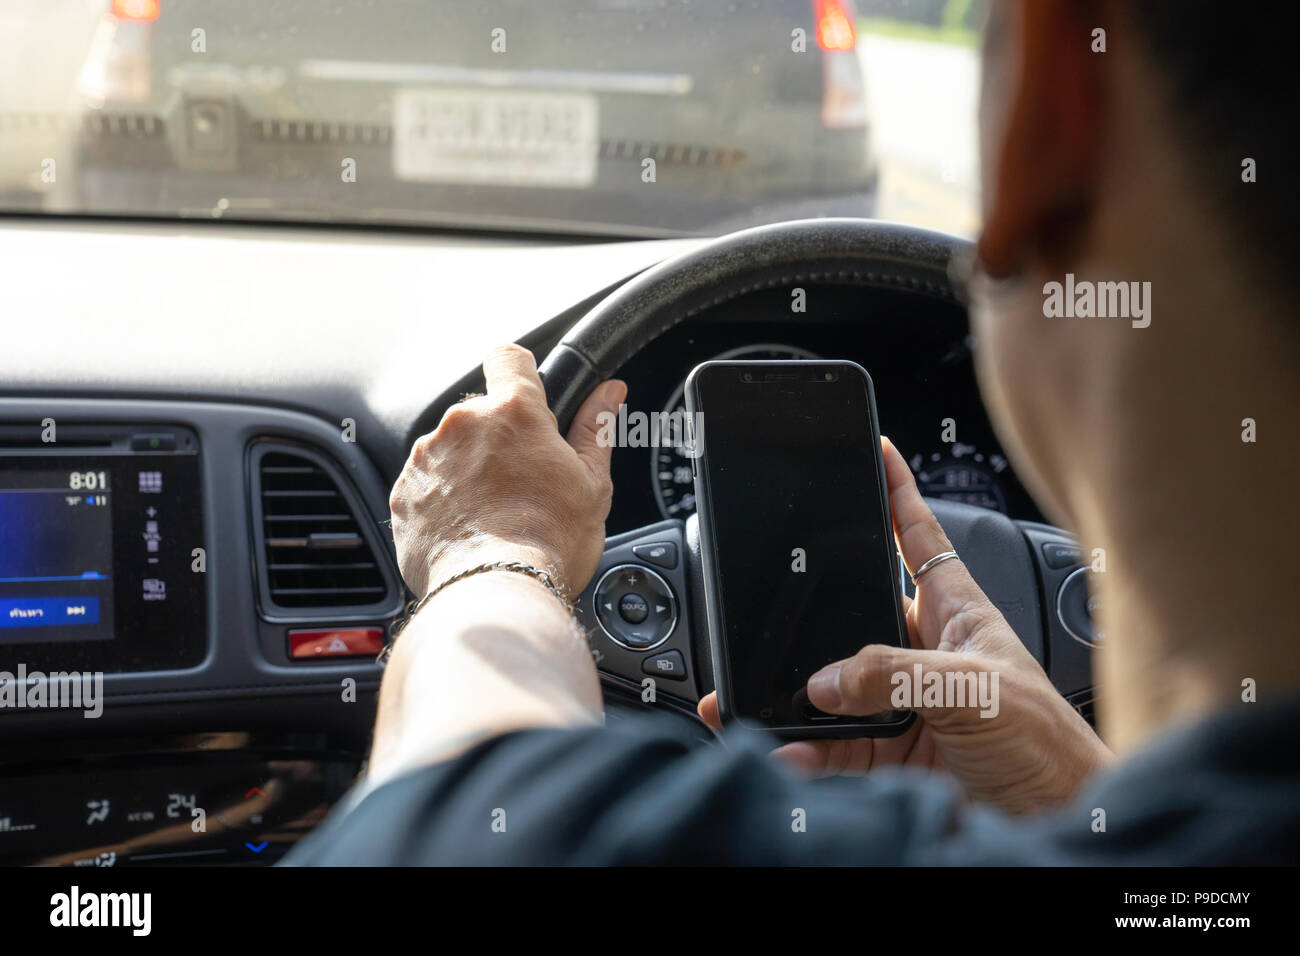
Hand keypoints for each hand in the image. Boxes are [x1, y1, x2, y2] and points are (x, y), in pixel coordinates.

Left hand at [389, 343, 626, 599]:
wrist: (495, 594)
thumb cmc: (549, 543)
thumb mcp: (592, 483)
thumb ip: (596, 428)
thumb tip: (610, 392)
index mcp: (513, 412)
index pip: (508, 357)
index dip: (521, 373)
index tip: (528, 397)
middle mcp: (461, 426)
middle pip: (481, 412)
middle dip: (499, 438)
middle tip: (525, 481)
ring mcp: (426, 460)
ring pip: (451, 449)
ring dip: (469, 469)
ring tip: (495, 513)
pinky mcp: (402, 495)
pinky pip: (426, 484)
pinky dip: (443, 500)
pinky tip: (470, 529)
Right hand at [699, 437, 1111, 813]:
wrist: (1063, 821)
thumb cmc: (1052, 748)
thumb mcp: (977, 691)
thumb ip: (898, 675)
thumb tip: (828, 679)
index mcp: (959, 614)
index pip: (920, 538)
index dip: (897, 494)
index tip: (874, 453)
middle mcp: (926, 653)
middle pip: (855, 616)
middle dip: (809, 618)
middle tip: (767, 616)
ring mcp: (906, 704)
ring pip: (833, 686)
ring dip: (796, 696)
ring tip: (761, 701)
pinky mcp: (891, 753)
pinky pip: (833, 744)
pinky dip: (805, 750)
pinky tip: (791, 753)